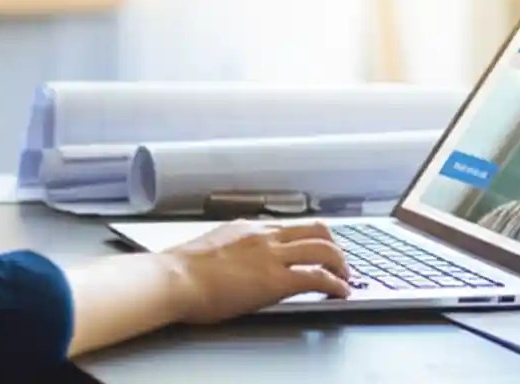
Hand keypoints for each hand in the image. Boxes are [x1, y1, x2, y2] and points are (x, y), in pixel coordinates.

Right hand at [161, 219, 351, 324]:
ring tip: (345, 279)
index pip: (290, 226)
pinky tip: (340, 293)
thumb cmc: (181, 270)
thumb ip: (231, 249)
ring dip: (341, 264)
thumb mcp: (212, 247)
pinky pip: (317, 277)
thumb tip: (234, 260)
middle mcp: (265, 236)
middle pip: (316, 229)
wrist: (174, 279)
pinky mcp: (275, 281)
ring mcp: (272, 256)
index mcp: (249, 228)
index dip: (310, 237)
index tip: (317, 248)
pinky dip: (335, 284)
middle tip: (339, 263)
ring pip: (324, 249)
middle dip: (334, 246)